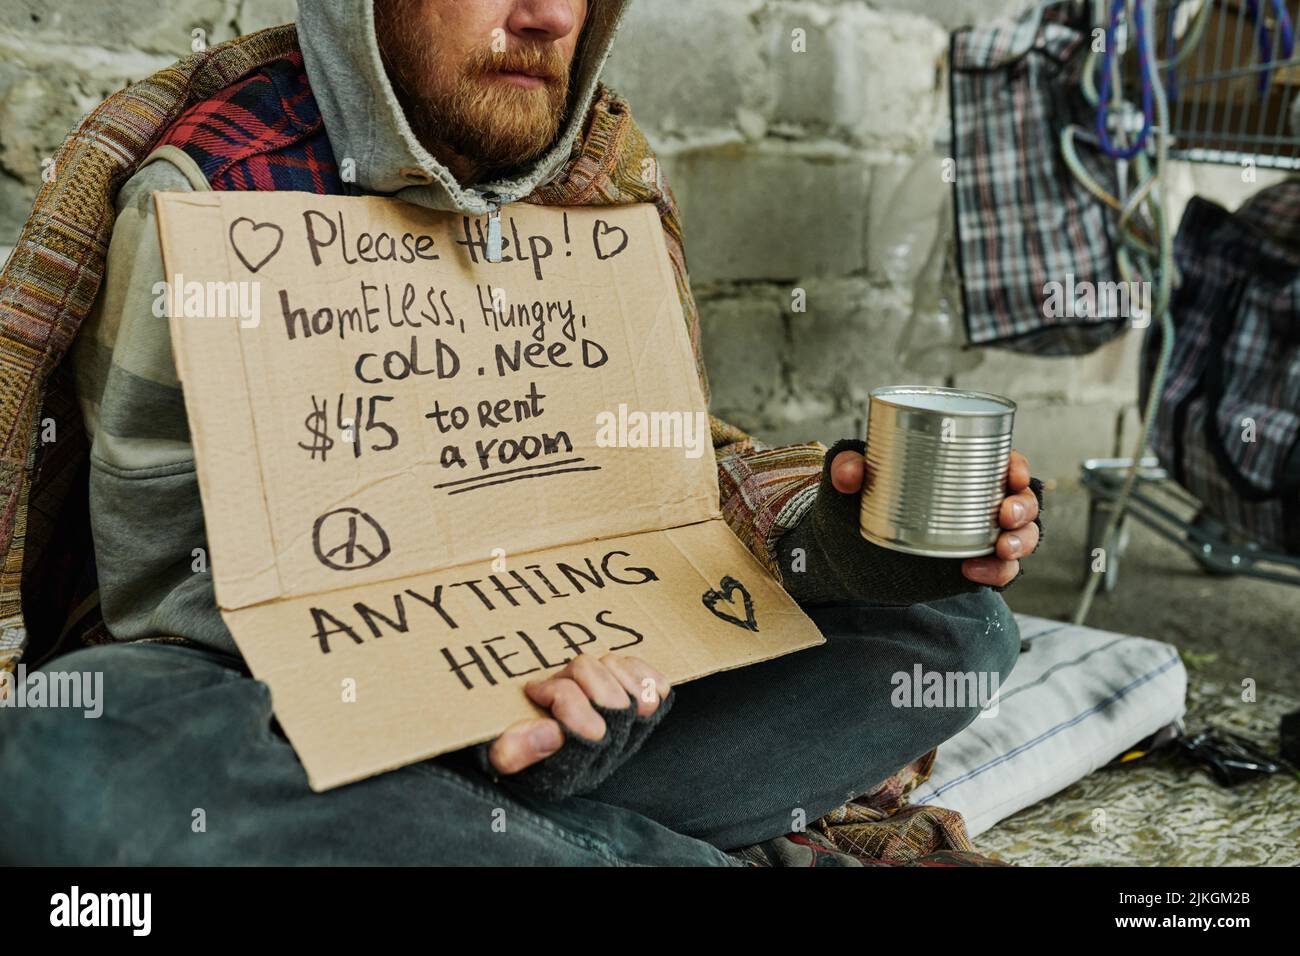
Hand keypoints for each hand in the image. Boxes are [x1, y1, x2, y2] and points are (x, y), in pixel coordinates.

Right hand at [486, 653, 671, 780]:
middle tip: (550, 684)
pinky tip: (614, 673)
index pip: (591, 729)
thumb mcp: (501, 757)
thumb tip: (549, 731)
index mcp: (576, 767)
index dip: (564, 699)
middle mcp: (608, 753)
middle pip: (612, 699)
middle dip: (575, 679)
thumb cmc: (516, 748)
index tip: (533, 692)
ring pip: (629, 682)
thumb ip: (514, 751)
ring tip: (577, 679)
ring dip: (599, 669)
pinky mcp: (645, 710)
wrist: (538, 745)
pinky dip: (636, 670)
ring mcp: (630, 732)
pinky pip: (657, 685)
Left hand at [828, 448, 1040, 587]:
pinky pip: (1000, 571)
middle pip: (1022, 500)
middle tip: (1004, 515)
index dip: (1018, 467)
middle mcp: (976, 502)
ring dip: (1020, 541)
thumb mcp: (849, 481)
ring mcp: (977, 536)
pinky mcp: (971, 566)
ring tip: (1001, 549)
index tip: (1014, 474)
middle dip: (1024, 508)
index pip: (1003, 463)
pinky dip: (997, 573)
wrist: (846, 552)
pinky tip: (972, 572)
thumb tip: (849, 474)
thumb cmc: (855, 504)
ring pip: (1020, 536)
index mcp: (960, 470)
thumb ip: (846, 468)